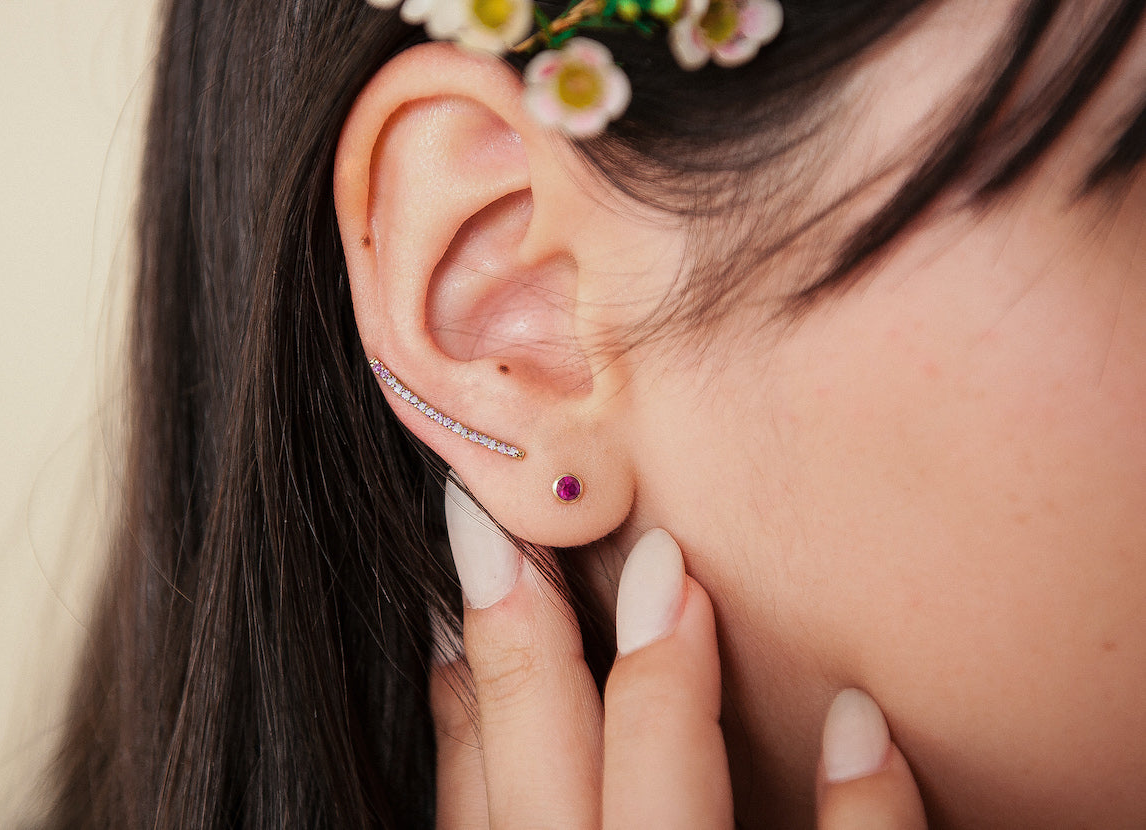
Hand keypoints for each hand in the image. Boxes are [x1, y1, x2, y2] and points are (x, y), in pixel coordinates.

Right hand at [432, 480, 926, 827]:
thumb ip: (525, 788)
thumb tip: (463, 650)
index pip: (473, 794)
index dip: (471, 670)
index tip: (482, 542)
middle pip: (541, 788)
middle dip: (527, 655)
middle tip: (523, 524)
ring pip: (659, 823)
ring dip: (661, 701)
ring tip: (677, 580)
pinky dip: (857, 809)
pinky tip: (862, 723)